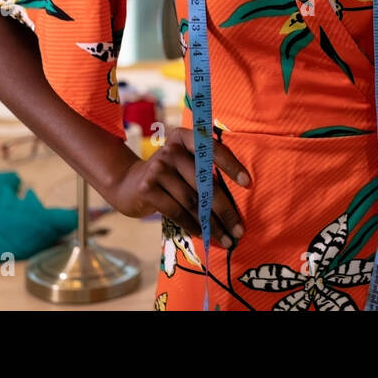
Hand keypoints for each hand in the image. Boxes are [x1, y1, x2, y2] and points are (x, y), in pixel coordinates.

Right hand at [109, 127, 250, 248]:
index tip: (247, 183)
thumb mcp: (185, 163)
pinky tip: (204, 235)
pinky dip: (193, 226)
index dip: (231, 165)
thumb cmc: (170, 175)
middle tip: (239, 230)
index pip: (212, 149)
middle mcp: (171, 150)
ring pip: (193, 202)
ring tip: (226, 239)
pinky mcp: (148, 189)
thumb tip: (239, 194)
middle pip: (205, 183)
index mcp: (185, 138)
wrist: (130, 184)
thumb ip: (205, 169)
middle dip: (225, 210)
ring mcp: (158, 169)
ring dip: (212, 224)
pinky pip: (177, 212)